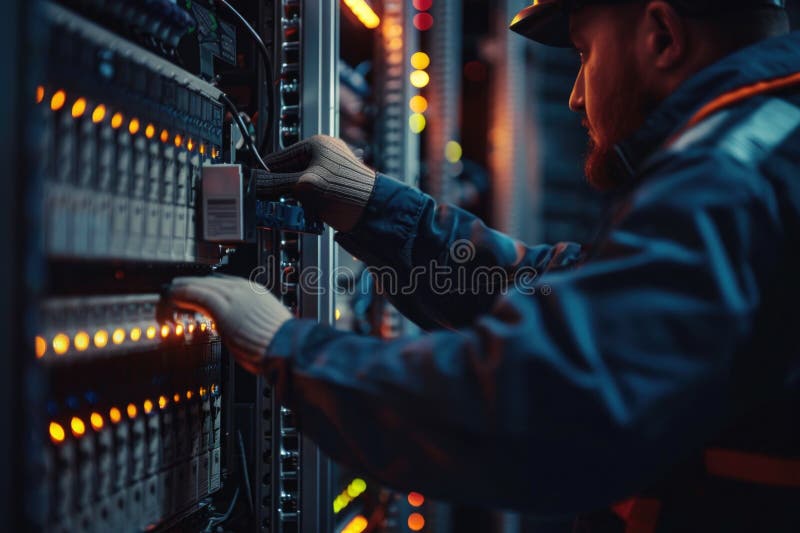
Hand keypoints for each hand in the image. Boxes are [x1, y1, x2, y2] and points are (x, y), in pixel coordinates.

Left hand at [164, 275, 292, 373]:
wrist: (286, 347)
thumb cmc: (280, 344)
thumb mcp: (268, 325)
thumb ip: (253, 321)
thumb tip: (247, 329)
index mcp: (257, 293)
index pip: (227, 284)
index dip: (210, 286)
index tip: (200, 289)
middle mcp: (245, 290)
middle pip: (213, 282)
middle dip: (195, 283)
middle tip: (180, 286)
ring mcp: (234, 298)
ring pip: (203, 286)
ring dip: (185, 287)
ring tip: (171, 290)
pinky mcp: (223, 309)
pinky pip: (198, 295)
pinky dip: (184, 294)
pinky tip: (173, 296)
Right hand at [256, 135, 376, 231]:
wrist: (375, 213)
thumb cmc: (348, 193)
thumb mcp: (303, 187)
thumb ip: (274, 183)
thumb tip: (253, 182)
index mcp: (316, 144)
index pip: (277, 157)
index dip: (264, 174)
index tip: (253, 187)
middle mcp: (324, 154)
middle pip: (287, 171)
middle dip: (279, 188)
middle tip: (268, 202)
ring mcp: (330, 170)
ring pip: (298, 184)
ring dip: (291, 198)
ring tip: (289, 208)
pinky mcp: (335, 187)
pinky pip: (310, 193)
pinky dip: (303, 203)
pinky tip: (303, 211)